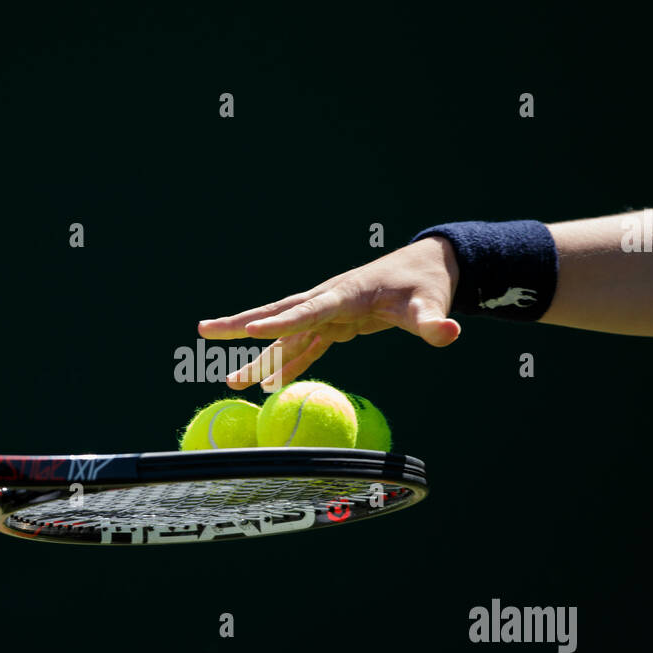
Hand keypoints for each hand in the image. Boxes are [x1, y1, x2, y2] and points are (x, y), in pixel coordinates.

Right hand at [197, 236, 462, 390]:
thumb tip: (449, 332)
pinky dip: (282, 365)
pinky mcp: (332, 325)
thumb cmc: (427, 284)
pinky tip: (263, 384)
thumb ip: (433, 321)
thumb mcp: (431, 303)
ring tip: (228, 381)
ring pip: (283, 335)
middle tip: (203, 330)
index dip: (281, 321)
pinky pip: (301, 348)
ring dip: (255, 357)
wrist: (425, 268)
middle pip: (277, 314)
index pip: (309, 309)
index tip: (252, 329)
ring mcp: (327, 314)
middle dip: (240, 324)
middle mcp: (328, 301)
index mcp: (346, 294)